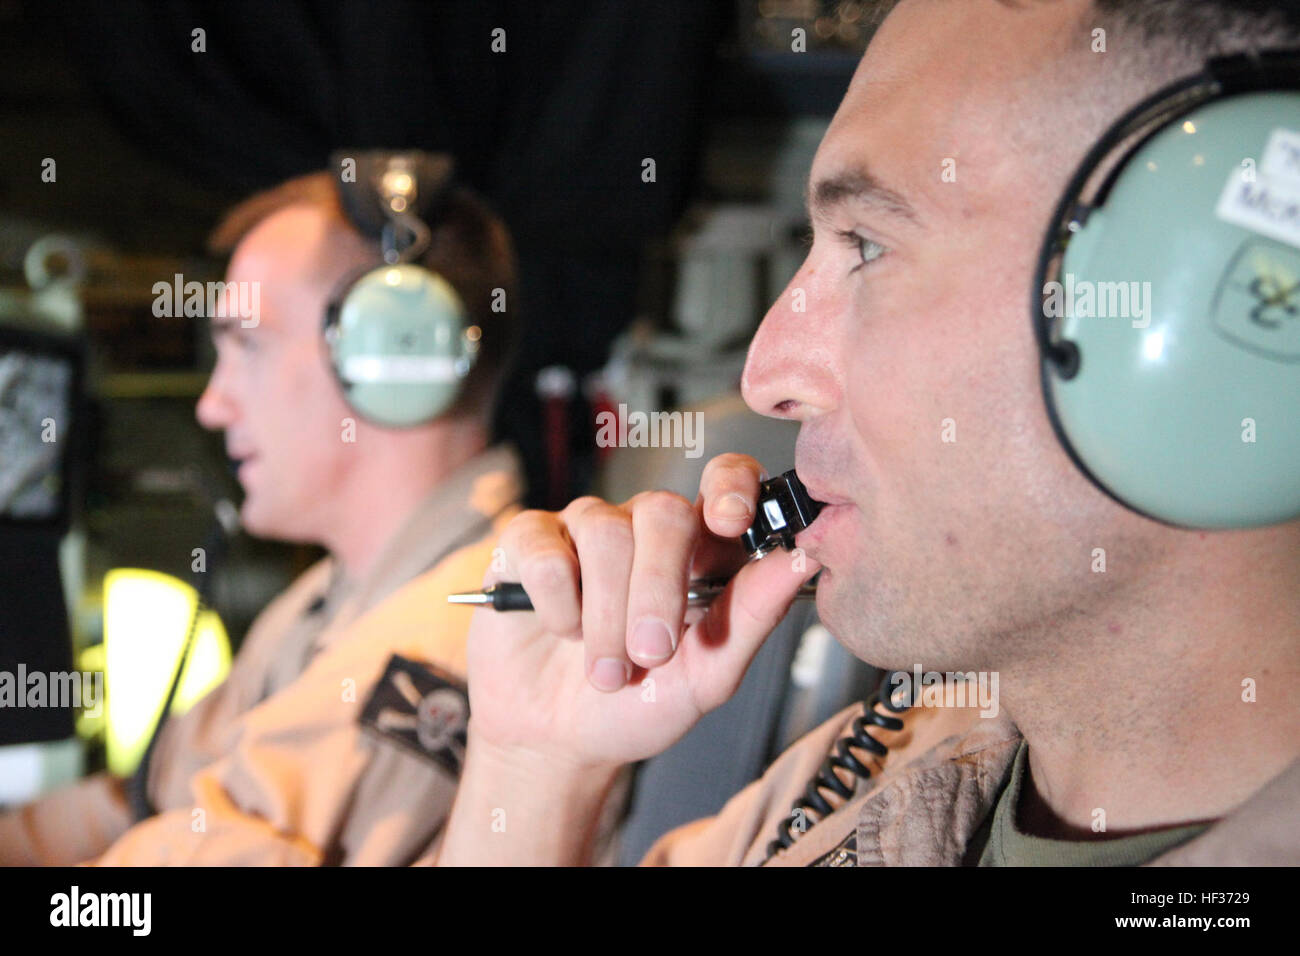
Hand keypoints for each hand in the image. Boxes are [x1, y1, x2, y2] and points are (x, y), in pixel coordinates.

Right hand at [464, 453, 821, 773]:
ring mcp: (585, 530)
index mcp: (702, 551)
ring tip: (606, 670)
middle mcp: (646, 529)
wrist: (560, 741)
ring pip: (604, 533)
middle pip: (662, 511)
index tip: (730, 520)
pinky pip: (545, 550)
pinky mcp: (528, 543)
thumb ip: (753, 618)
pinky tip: (560, 631)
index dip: (732, 486)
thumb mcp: (706, 679)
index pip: (727, 480)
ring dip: (606, 616)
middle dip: (659, 588)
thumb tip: (800, 560)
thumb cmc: (640, 705)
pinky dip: (556, 605)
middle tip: (652, 653)